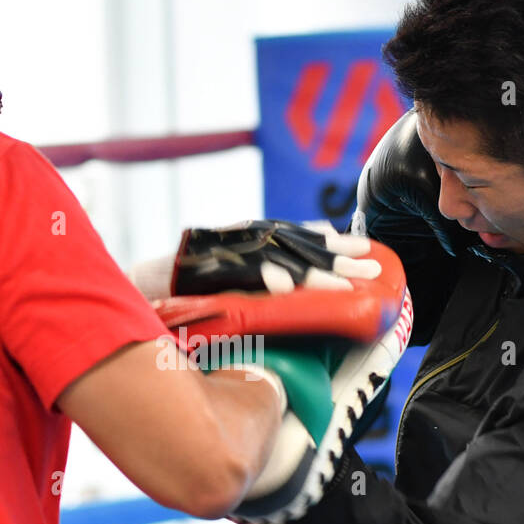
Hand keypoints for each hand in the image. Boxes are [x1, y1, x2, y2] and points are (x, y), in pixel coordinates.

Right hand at [174, 219, 381, 294]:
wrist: (151, 279)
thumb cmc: (197, 272)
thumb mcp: (239, 256)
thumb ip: (275, 250)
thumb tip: (321, 234)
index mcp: (258, 234)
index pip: (304, 235)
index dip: (337, 242)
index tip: (368, 247)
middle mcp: (250, 238)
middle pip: (302, 247)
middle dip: (339, 257)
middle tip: (372, 268)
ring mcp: (232, 252)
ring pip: (280, 261)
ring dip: (314, 274)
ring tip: (344, 287)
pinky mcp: (212, 270)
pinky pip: (243, 276)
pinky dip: (264, 280)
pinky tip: (284, 290)